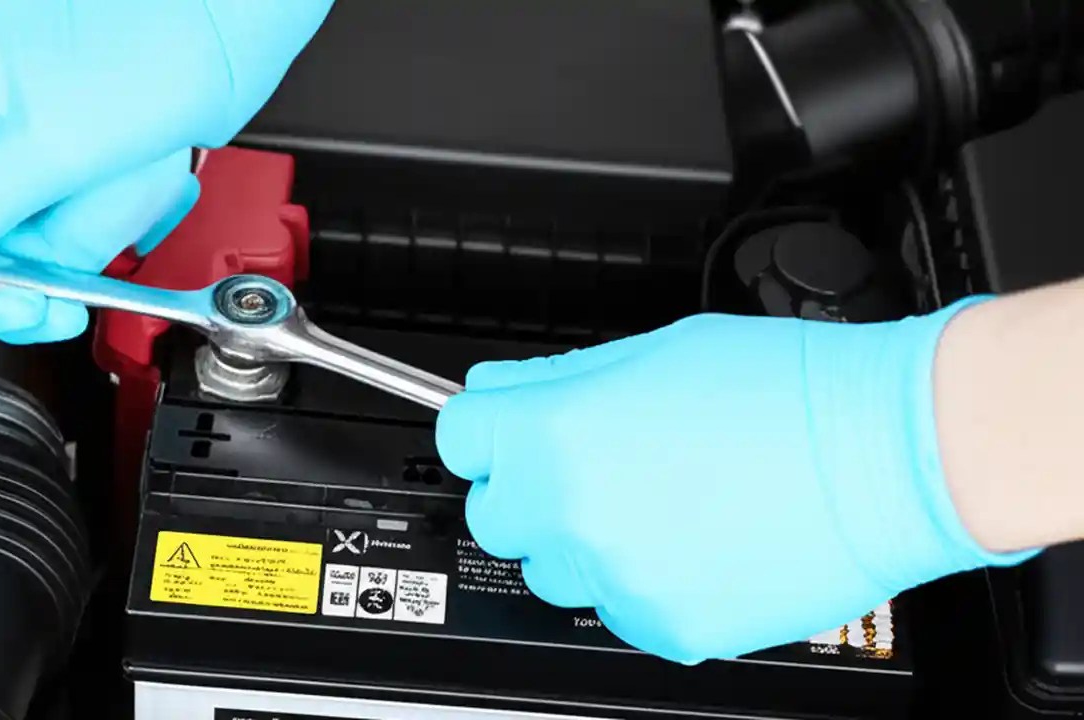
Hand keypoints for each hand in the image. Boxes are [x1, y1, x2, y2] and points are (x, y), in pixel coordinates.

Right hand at [0, 0, 331, 342]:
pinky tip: (129, 208)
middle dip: (12, 278)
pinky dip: (98, 229)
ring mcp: (11, 138)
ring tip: (114, 226)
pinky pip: (61, 221)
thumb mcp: (51, 150)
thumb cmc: (151, 44)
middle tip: (52, 305)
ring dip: (71, 248)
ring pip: (17, 240)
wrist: (225, 23)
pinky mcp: (61, 154)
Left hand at [436, 302, 1035, 663]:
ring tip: (660, 500)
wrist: (890, 453)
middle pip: (496, 513)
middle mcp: (572, 512)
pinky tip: (695, 538)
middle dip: (532, 487)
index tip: (507, 428)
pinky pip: (621, 608)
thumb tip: (500, 388)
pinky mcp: (666, 627)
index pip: (461, 435)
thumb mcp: (655, 349)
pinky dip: (644, 580)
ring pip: (555, 569)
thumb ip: (558, 378)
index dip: (489, 426)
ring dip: (586, 538)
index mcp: (557, 432)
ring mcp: (616, 579)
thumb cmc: (789, 389)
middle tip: (595, 463)